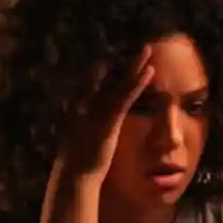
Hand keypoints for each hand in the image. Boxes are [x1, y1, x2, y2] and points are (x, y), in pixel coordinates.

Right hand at [54, 45, 155, 179]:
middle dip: (124, 61)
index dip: (110, 68)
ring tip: (147, 49)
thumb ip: (88, 127)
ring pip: (118, 82)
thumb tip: (93, 124)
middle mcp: (88, 103)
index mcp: (82, 106)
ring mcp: (97, 110)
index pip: (98, 82)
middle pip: (108, 76)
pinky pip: (126, 98)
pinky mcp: (108, 120)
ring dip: (134, 65)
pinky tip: (149, 71)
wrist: (73, 177)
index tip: (122, 54)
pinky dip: (137, 83)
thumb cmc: (79, 163)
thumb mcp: (84, 140)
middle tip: (139, 45)